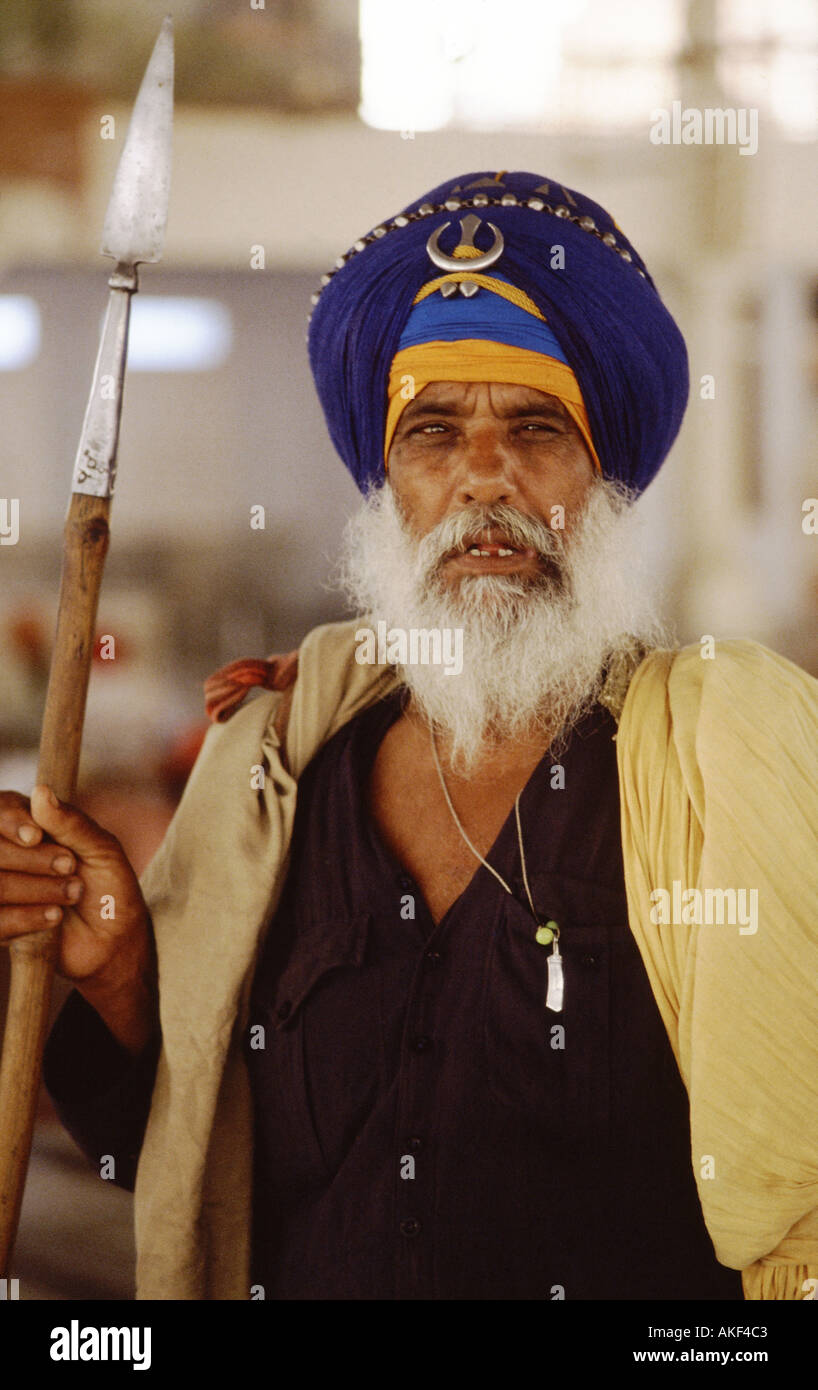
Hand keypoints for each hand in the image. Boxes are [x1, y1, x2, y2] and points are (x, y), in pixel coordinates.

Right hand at [0, 787, 156, 1051]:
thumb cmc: (109, 888)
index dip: (11, 821)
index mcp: (29, 825)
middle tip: (70, 870)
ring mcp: (1, 887)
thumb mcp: (102, 851)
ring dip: (36, 890)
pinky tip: (54, 918)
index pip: (1, 809)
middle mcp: (8, 853)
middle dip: (35, 861)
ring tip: (71, 896)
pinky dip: (25, 919)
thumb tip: (41, 791)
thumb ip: (71, 823)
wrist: (113, 941)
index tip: (35, 837)